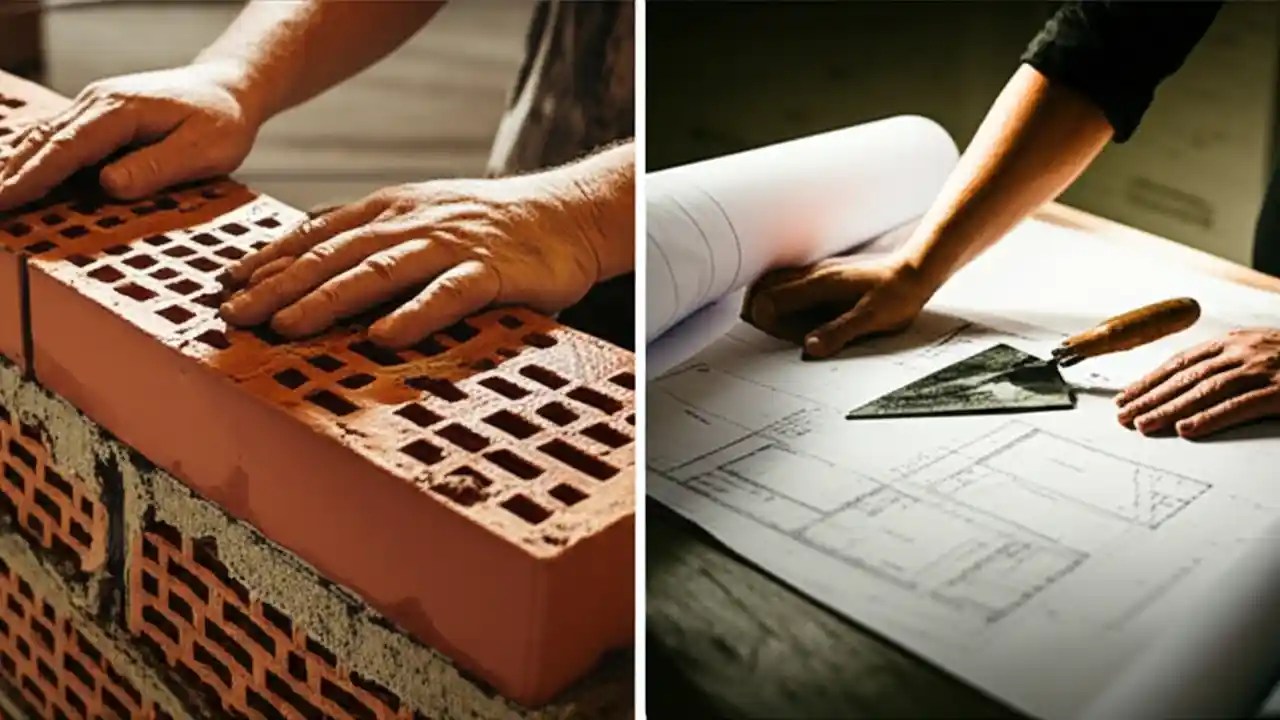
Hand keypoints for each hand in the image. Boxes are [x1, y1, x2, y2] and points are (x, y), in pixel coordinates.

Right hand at [0, 62, 259, 211]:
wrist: (228, 88)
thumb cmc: (222, 121)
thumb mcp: (205, 149)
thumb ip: (158, 166)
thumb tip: (108, 185)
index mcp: (121, 111)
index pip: (67, 148)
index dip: (34, 177)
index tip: (4, 200)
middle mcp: (98, 103)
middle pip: (45, 142)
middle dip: (12, 176)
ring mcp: (95, 107)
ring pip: (46, 138)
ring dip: (18, 168)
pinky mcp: (99, 117)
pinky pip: (59, 139)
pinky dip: (35, 159)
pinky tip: (19, 180)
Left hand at [218, 173, 610, 347]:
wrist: (569, 214)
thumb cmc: (494, 225)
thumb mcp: (426, 215)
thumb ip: (376, 234)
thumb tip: (315, 247)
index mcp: (393, 208)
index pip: (318, 234)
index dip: (271, 261)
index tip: (228, 287)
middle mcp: (414, 222)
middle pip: (335, 254)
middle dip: (279, 286)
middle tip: (234, 316)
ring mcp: (452, 245)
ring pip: (379, 271)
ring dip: (330, 298)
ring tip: (288, 326)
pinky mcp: (491, 272)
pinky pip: (448, 294)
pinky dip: (414, 314)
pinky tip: (383, 336)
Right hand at [741, 255, 933, 357]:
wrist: (916, 271)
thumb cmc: (897, 293)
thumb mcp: (871, 319)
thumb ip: (839, 332)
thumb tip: (810, 347)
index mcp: (818, 284)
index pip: (769, 299)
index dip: (768, 322)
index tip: (784, 337)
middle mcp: (813, 274)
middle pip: (763, 288)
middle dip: (760, 311)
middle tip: (775, 331)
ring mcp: (818, 273)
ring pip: (775, 283)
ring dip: (772, 304)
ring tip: (784, 326)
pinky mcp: (825, 276)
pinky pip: (791, 284)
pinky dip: (785, 300)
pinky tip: (801, 315)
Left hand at [1115, 329, 1279, 438]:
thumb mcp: (1260, 351)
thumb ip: (1227, 363)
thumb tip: (1187, 383)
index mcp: (1235, 342)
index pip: (1181, 362)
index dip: (1151, 379)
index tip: (1127, 395)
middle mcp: (1243, 352)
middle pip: (1185, 376)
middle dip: (1150, 397)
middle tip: (1124, 415)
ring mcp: (1262, 370)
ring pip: (1204, 391)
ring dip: (1170, 408)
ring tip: (1144, 425)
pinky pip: (1239, 405)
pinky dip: (1210, 417)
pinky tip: (1188, 429)